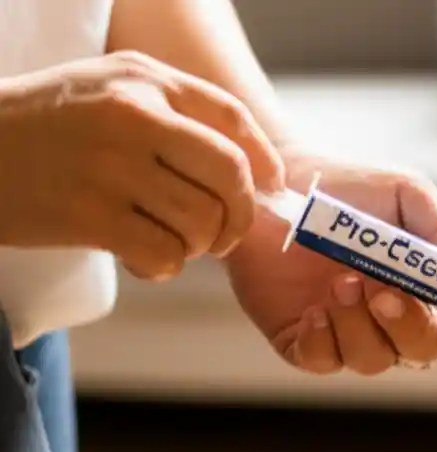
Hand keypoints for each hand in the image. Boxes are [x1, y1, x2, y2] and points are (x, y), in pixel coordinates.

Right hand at [0, 51, 282, 278]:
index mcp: (145, 80)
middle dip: (240, 216)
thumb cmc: (44, 127)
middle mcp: (134, 116)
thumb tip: (251, 170)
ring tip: (170, 242)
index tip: (272, 188)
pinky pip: (165, 254)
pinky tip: (142, 258)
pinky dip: (164, 266)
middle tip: (223, 235)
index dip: (264, 161)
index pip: (233, 119)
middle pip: (231, 176)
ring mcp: (112, 166)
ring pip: (202, 221)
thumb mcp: (107, 91)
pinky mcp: (89, 215)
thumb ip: (173, 114)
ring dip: (197, 246)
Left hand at [226, 152, 436, 374]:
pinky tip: (313, 309)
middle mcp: (393, 317)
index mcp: (429, 287)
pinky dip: (323, 340)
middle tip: (385, 293)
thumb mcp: (409, 196)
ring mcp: (349, 332)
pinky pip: (323, 361)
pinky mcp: (303, 341)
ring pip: (374, 359)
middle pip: (424, 349)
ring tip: (339, 282)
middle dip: (410, 325)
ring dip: (360, 326)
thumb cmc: (349, 187)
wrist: (274, 181)